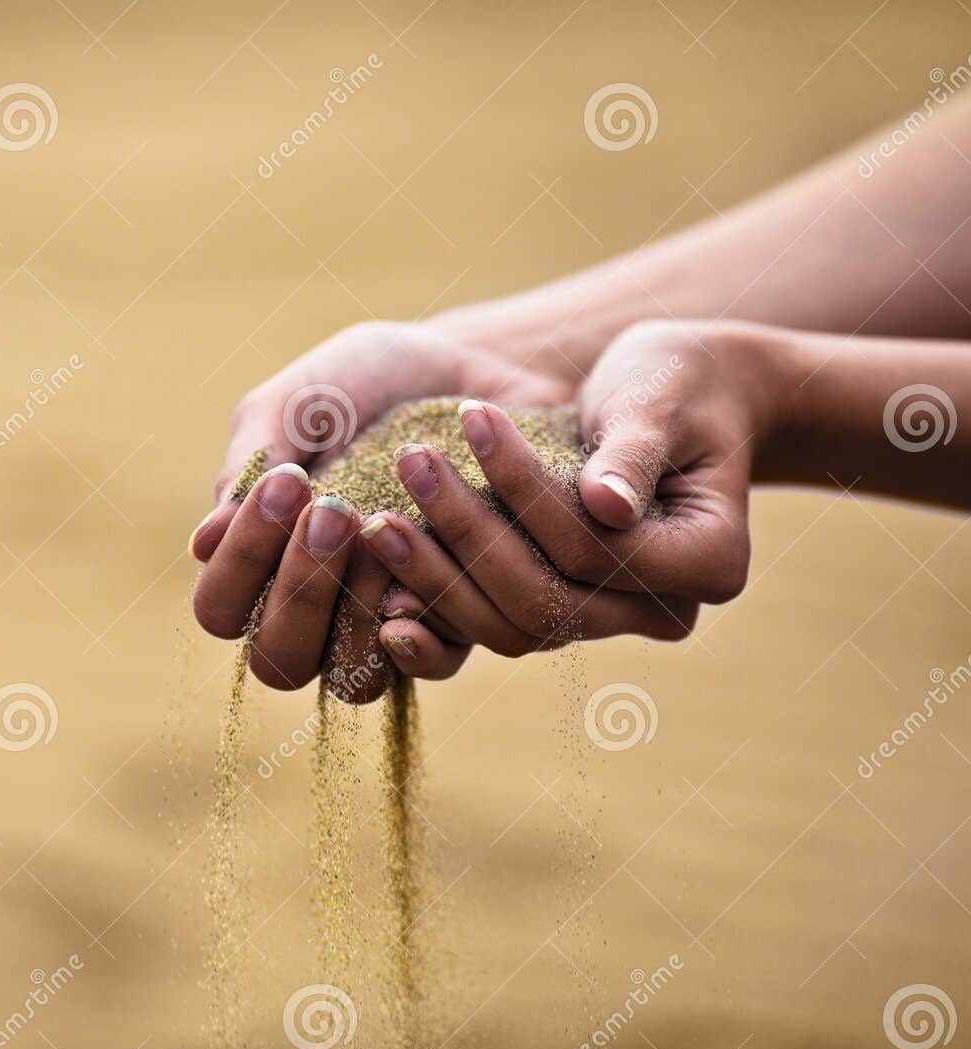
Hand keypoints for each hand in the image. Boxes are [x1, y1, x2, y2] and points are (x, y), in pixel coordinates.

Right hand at [189, 319, 574, 699]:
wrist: (476, 363)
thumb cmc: (367, 382)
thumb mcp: (298, 406)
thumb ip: (251, 466)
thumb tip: (201, 545)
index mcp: (260, 562)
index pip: (222, 610)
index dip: (240, 566)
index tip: (286, 483)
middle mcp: (316, 608)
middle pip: (280, 661)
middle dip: (300, 589)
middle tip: (333, 510)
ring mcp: (384, 622)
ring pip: (353, 678)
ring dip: (357, 612)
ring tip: (383, 528)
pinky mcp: (455, 619)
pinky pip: (434, 662)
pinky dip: (426, 627)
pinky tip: (427, 573)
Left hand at [358, 319, 773, 672]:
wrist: (681, 400)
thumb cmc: (679, 382)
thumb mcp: (662, 399)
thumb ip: (633, 452)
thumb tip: (604, 506)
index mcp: (709, 563)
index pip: (599, 549)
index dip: (530, 494)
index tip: (474, 420)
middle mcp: (661, 611)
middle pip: (549, 603)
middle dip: (469, 536)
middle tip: (410, 467)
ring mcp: (606, 620)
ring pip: (512, 628)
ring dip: (437, 578)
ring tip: (376, 521)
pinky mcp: (559, 612)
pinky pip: (493, 629)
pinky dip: (438, 613)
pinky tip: (378, 593)